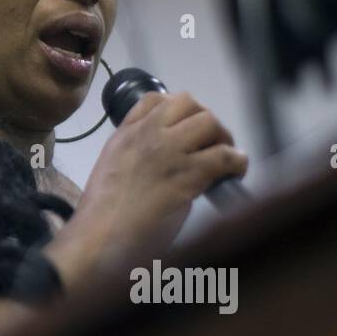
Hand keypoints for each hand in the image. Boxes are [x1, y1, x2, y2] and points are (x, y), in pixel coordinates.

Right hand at [51, 92, 247, 286]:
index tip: (185, 128)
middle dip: (204, 119)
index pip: (155, 99)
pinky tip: (235, 173)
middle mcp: (146, 134)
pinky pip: (225, 155)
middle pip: (187, 102)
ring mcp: (168, 151)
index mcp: (125, 134)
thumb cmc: (101, 216)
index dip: (177, 109)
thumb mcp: (111, 171)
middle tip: (211, 142)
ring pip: (208, 120)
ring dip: (222, 136)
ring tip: (224, 156)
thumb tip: (170, 165)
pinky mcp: (188, 173)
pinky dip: (237, 161)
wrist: (99, 236)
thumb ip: (138, 158)